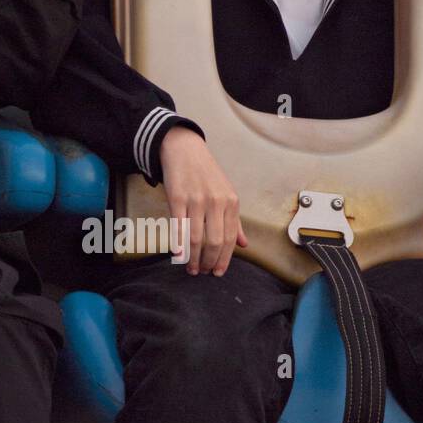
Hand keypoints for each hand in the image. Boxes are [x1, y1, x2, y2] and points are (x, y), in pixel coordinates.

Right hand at [158, 126, 245, 275]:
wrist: (185, 150)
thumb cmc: (207, 175)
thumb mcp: (227, 194)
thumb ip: (235, 221)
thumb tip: (244, 245)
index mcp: (231, 202)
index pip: (230, 238)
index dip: (224, 259)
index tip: (217, 272)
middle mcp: (216, 201)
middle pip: (215, 241)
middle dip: (208, 261)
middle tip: (202, 272)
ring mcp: (196, 199)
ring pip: (196, 238)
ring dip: (192, 258)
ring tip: (190, 268)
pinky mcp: (177, 197)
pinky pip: (179, 226)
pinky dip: (178, 244)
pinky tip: (178, 255)